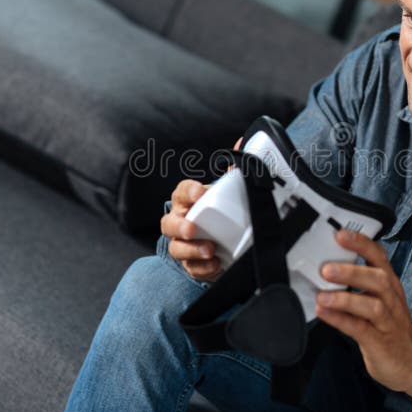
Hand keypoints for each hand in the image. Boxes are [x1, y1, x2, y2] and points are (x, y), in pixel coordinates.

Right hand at [160, 138, 242, 281]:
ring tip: (209, 250)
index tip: (200, 191)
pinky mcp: (191, 264)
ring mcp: (183, 244)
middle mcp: (180, 221)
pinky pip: (191, 268)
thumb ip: (233, 171)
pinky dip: (202, 267)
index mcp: (187, 201)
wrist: (220, 239)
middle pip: (169, 223)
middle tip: (193, 228)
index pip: (181, 192)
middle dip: (180, 226)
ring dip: (190, 249)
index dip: (188, 191)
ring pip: (176, 248)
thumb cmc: (218, 211)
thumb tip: (243, 142)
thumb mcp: (226, 191)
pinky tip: (215, 264)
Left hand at [316, 230, 411, 392]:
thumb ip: (357, 285)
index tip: (340, 234)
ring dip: (345, 298)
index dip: (361, 244)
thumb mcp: (378, 300)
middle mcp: (391, 299)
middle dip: (351, 271)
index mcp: (389, 285)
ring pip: (372, 305)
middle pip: (377, 278)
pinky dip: (341, 320)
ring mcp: (387, 321)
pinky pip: (361, 329)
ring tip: (322, 295)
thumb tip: (323, 268)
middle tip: (326, 268)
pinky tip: (324, 313)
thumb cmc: (390, 328)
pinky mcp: (380, 342)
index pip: (379, 257)